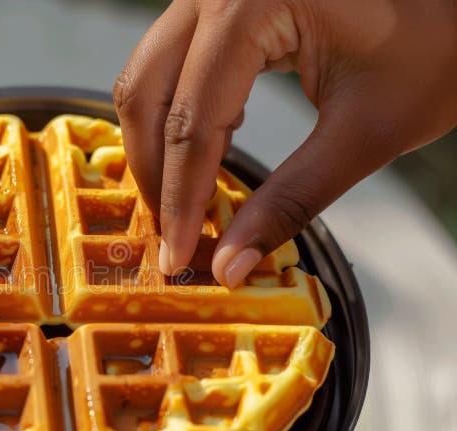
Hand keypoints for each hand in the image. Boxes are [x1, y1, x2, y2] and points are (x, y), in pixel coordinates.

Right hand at [113, 0, 456, 285]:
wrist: (456, 2)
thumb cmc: (431, 48)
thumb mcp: (364, 134)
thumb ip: (291, 200)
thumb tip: (230, 263)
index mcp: (252, 2)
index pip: (194, 119)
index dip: (181, 197)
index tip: (179, 255)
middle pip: (147, 94)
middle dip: (156, 174)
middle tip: (176, 235)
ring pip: (146, 80)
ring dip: (158, 148)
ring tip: (188, 202)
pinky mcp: (216, 8)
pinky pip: (168, 67)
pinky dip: (175, 118)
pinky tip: (206, 154)